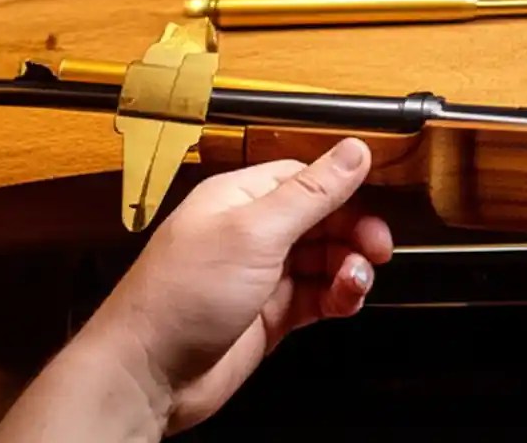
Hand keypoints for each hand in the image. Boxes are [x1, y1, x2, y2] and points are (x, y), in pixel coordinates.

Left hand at [81, 137, 390, 433]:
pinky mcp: (270, 312)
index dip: (345, 190)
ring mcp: (262, 273)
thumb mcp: (255, 232)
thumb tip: (352, 151)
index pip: (307, 178)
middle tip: (376, 250)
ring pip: (326, 259)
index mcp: (241, 198)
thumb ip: (311, 192)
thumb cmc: (178, 298)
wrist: (149, 374)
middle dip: (355, 232)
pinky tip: (344, 301)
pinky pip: (319, 295)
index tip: (377, 203)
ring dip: (350, 267)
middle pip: (323, 219)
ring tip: (354, 282)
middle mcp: (252, 232)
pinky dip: (339, 297)